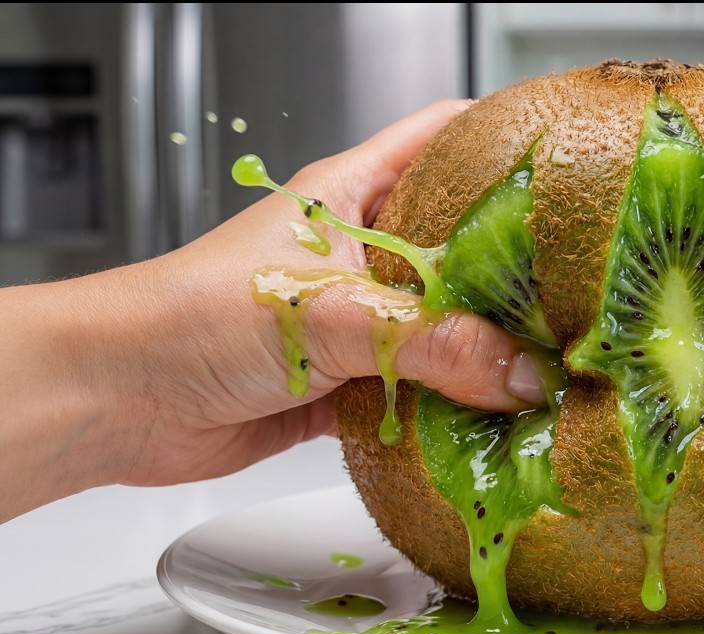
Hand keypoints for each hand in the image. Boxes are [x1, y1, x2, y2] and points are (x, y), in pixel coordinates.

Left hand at [0, 100, 551, 520]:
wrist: (120, 398)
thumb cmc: (188, 317)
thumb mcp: (323, 312)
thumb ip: (427, 341)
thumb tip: (518, 371)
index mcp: (353, 194)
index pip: (445, 138)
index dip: (507, 142)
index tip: (567, 166)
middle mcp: (362, 251)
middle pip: (462, 243)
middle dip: (517, 268)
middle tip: (578, 289)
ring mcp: (357, 316)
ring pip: (445, 324)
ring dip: (488, 349)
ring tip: (550, 361)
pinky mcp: (348, 379)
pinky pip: (421, 389)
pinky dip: (454, 406)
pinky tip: (491, 419)